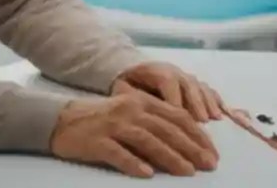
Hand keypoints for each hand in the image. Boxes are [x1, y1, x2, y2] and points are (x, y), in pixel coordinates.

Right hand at [49, 91, 217, 177]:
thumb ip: (156, 123)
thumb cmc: (104, 120)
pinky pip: (119, 153)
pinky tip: (148, 174)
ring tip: (187, 172)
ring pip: (148, 141)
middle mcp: (131, 110)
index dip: (197, 134)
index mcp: (143, 102)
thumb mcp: (132, 114)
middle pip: (167, 129)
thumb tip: (186, 143)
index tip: (212, 151)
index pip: (177, 117)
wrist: (64, 121)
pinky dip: (134, 164)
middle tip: (209, 165)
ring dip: (170, 157)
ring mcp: (114, 125)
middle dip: (192, 148)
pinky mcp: (97, 141)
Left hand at [112, 61, 226, 122]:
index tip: (178, 119)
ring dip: (208, 103)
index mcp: (156, 71)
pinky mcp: (194, 83)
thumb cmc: (127, 85)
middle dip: (196, 105)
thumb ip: (129, 99)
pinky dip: (215, 101)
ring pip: (200, 88)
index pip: (167, 82)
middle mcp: (174, 71)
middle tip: (201, 123)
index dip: (175, 99)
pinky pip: (208, 90)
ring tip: (214, 119)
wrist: (133, 69)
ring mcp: (186, 76)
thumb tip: (135, 112)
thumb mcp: (122, 90)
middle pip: (189, 85)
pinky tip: (221, 113)